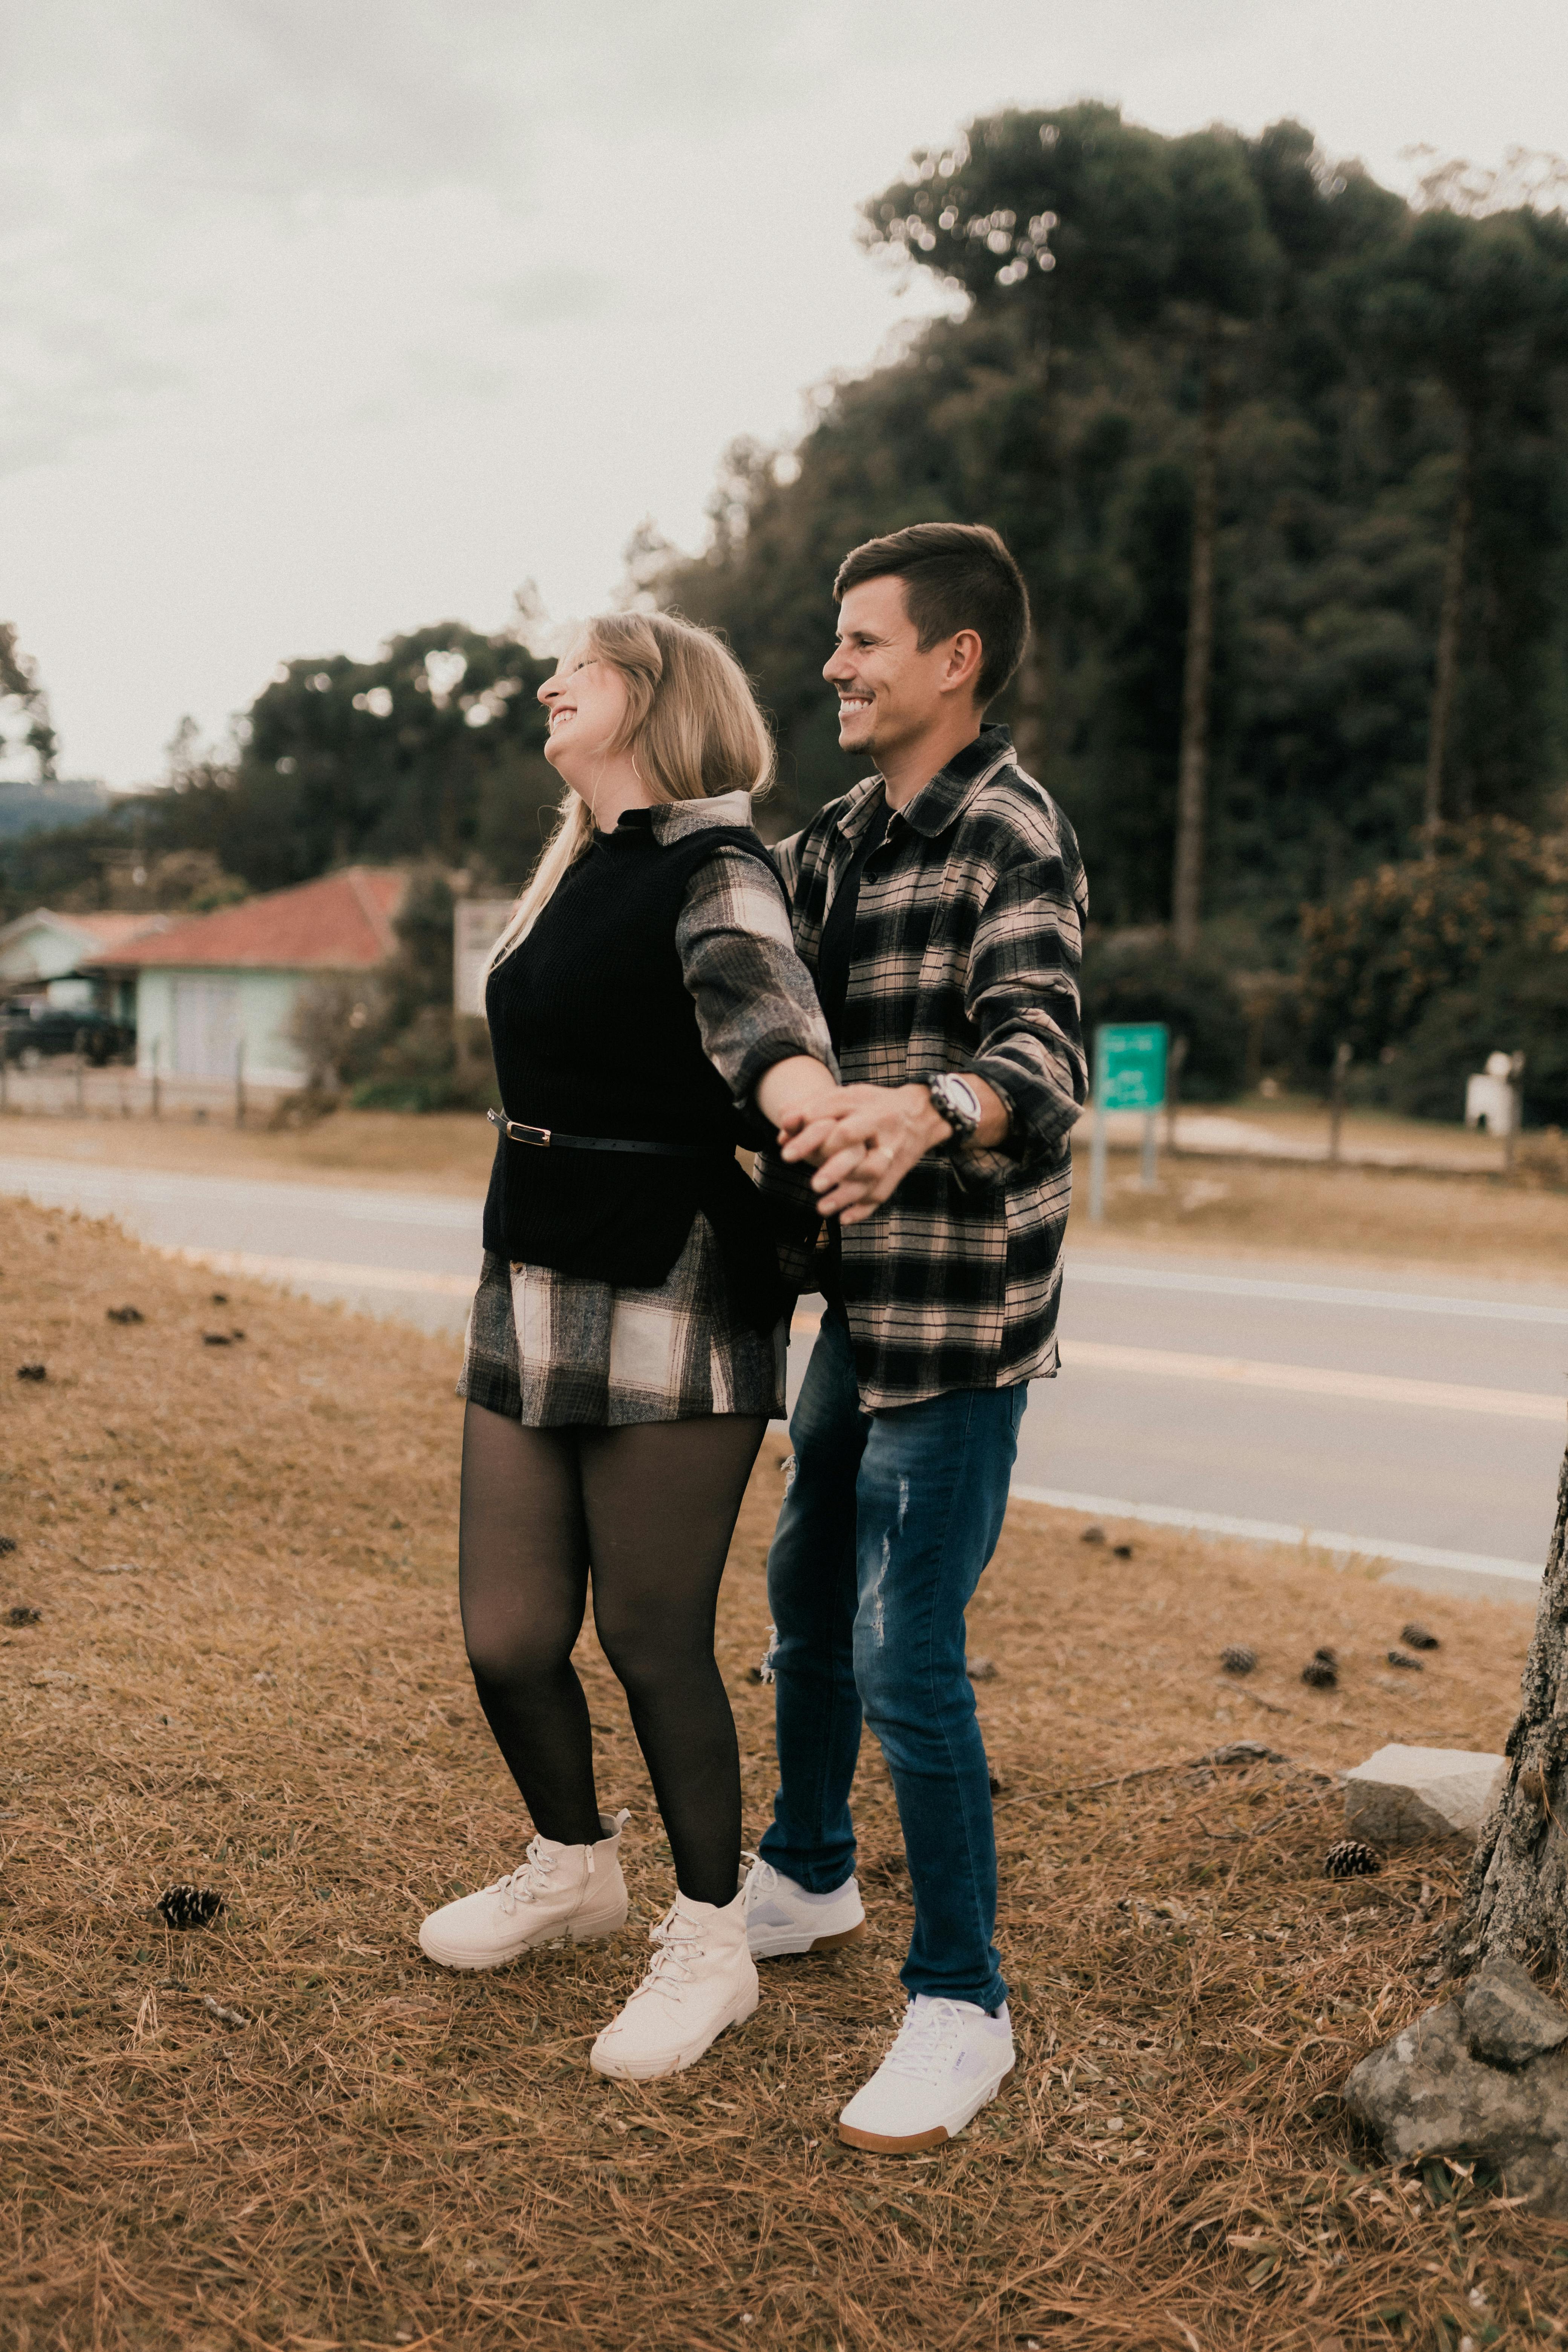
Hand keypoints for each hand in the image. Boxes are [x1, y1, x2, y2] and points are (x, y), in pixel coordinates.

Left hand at [777, 1082, 950, 1224]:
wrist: (923, 1113)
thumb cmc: (873, 1104)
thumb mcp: (847, 1096)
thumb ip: (813, 1106)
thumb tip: (782, 1125)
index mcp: (865, 1106)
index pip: (835, 1120)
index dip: (810, 1136)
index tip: (785, 1150)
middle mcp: (881, 1128)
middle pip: (856, 1148)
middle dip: (833, 1167)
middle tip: (812, 1184)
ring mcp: (893, 1151)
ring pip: (871, 1173)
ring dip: (847, 1194)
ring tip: (821, 1209)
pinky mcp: (898, 1171)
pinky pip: (883, 1192)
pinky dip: (863, 1209)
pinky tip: (844, 1219)